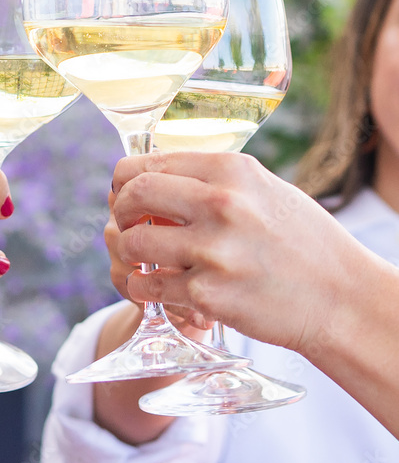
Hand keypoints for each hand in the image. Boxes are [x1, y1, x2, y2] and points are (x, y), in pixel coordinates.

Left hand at [110, 151, 361, 354]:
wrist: (341, 299)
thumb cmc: (303, 242)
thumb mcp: (264, 189)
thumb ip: (213, 179)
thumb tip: (158, 173)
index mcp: (231, 170)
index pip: (149, 162)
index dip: (126, 179)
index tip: (126, 192)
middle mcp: (220, 204)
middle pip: (134, 194)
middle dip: (120, 209)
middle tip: (126, 223)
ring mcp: (212, 251)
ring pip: (133, 242)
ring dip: (128, 251)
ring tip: (141, 257)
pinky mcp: (208, 295)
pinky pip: (148, 285)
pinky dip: (142, 286)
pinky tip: (153, 286)